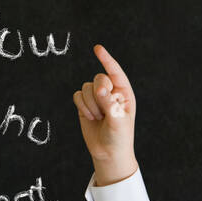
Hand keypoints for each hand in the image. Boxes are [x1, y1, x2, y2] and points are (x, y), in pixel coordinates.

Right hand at [73, 44, 137, 183]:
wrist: (108, 152)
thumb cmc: (119, 136)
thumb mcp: (118, 120)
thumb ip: (109, 103)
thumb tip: (100, 88)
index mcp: (124, 92)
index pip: (115, 72)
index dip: (107, 60)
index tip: (97, 48)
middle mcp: (111, 92)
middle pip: (99, 78)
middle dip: (99, 92)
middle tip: (105, 110)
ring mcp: (97, 98)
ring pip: (86, 87)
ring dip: (90, 104)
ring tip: (99, 117)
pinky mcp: (85, 105)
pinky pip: (77, 96)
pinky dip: (82, 106)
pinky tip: (90, 117)